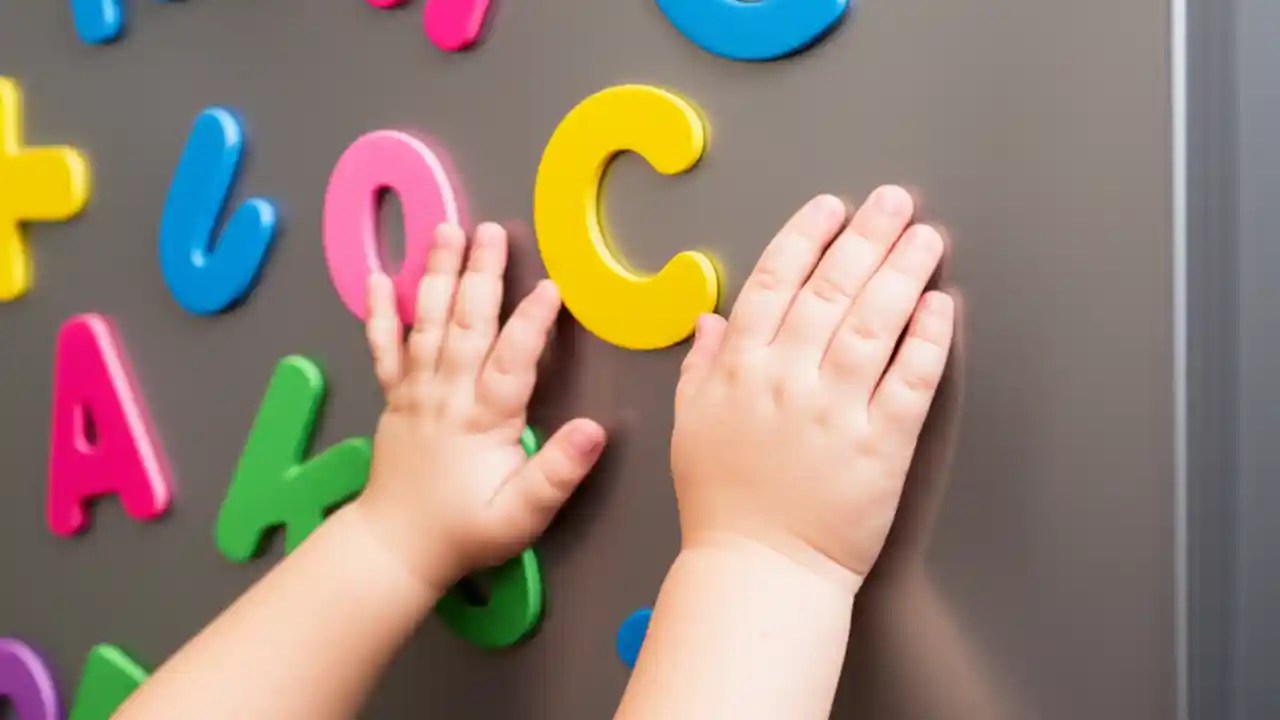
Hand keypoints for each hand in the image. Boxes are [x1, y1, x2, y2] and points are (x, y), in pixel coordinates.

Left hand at [351, 222, 607, 591]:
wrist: (397, 548)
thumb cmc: (468, 530)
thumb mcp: (524, 514)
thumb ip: (558, 471)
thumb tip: (594, 430)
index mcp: (484, 421)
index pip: (511, 361)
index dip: (531, 323)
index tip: (550, 286)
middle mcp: (447, 396)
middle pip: (466, 326)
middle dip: (480, 276)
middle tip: (491, 232)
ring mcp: (416, 393)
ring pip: (427, 325)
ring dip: (437, 276)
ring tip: (446, 231)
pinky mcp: (394, 397)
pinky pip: (384, 349)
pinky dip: (380, 314)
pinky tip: (380, 280)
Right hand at [671, 187, 954, 590]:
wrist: (759, 570)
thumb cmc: (723, 504)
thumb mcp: (691, 426)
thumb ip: (702, 366)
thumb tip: (711, 318)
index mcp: (739, 371)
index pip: (774, 285)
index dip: (804, 238)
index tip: (829, 209)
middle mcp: (786, 381)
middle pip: (830, 290)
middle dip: (864, 237)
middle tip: (892, 202)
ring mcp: (835, 411)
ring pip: (873, 323)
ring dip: (901, 271)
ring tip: (924, 236)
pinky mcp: (880, 446)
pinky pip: (908, 380)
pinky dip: (926, 338)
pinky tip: (939, 305)